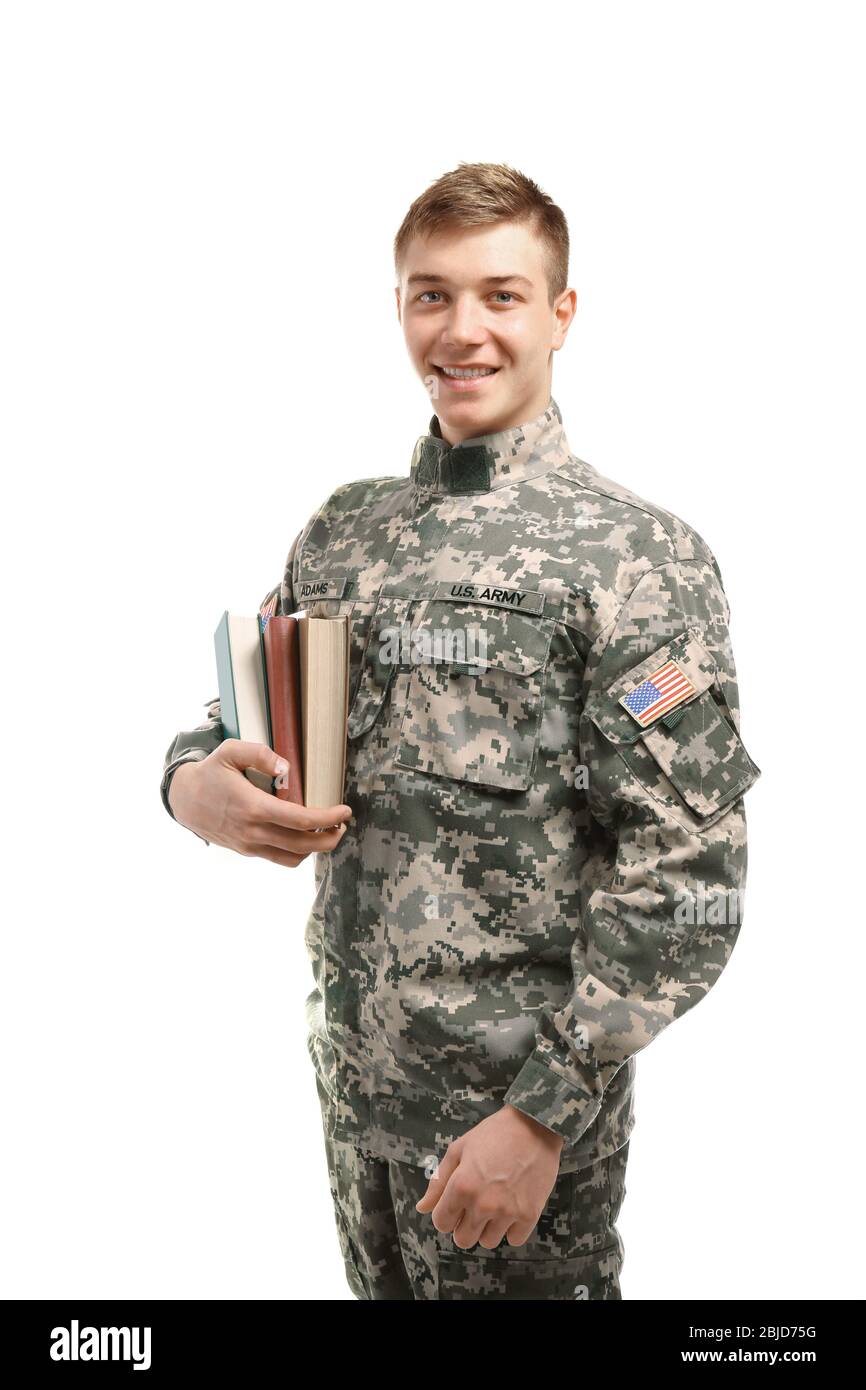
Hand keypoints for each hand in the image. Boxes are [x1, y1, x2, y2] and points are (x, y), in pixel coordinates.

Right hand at [168, 739, 351, 865]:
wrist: (184, 799)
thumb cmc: (210, 773)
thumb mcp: (230, 752)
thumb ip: (259, 754)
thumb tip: (286, 767)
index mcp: (253, 807)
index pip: (300, 820)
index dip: (328, 818)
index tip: (344, 811)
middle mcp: (253, 831)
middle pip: (302, 845)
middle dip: (329, 838)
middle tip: (343, 824)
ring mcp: (249, 845)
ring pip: (292, 858)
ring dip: (315, 849)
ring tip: (328, 832)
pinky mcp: (246, 851)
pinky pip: (278, 858)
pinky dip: (297, 852)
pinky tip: (305, 837)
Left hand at [415, 1104, 563, 1249]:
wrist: (534, 1126)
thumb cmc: (493, 1134)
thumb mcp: (459, 1149)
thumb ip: (438, 1181)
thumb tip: (422, 1208)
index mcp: (461, 1187)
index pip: (442, 1223)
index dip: (446, 1214)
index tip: (455, 1204)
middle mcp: (483, 1205)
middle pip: (463, 1239)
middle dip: (464, 1225)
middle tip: (474, 1206)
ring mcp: (507, 1212)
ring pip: (488, 1242)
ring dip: (488, 1228)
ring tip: (495, 1205)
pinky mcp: (530, 1215)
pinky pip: (514, 1240)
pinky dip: (512, 1229)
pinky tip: (512, 1208)